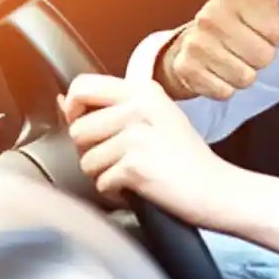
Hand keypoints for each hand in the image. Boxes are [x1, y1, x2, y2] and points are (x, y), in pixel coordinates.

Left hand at [61, 74, 235, 226]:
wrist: (216, 190)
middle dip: (90, 151)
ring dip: (104, 174)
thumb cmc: (186, 159)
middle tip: (120, 158)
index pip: (82, 86)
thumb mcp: (152, 118)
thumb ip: (108, 107)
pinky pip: (100, 182)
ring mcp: (137, 135)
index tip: (88, 126)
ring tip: (132, 172)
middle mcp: (140, 107)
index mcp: (144, 90)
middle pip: (77, 129)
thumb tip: (62, 101)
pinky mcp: (135, 165)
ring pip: (86, 160)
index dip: (75, 110)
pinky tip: (137, 186)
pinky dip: (115, 192)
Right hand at [164, 0, 278, 100]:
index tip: (260, 25)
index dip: (275, 34)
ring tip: (232, 55)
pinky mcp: (187, 69)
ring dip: (244, 72)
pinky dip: (225, 86)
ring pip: (247, 77)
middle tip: (246, 43)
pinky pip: (226, 91)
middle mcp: (212, 13)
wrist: (195, 45)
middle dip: (261, 56)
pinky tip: (217, 70)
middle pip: (265, 57)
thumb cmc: (240, 16)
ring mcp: (196, 42)